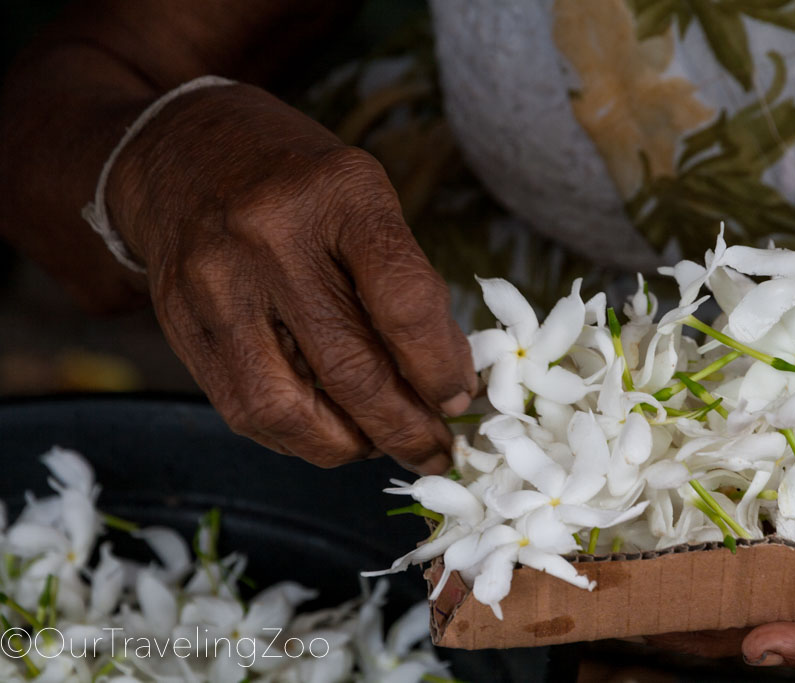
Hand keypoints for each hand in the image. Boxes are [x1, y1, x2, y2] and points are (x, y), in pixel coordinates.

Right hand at [107, 84, 475, 469]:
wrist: (183, 150)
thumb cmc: (298, 182)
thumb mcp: (367, 200)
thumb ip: (406, 283)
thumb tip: (447, 379)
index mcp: (337, 195)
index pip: (403, 302)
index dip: (440, 368)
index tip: (459, 397)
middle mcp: (268, 238)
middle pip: (349, 368)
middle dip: (406, 428)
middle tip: (435, 450)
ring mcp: (215, 285)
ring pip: (287, 409)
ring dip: (349, 446)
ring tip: (381, 443)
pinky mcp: (181, 324)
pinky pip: (244, 411)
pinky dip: (298, 438)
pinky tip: (329, 431)